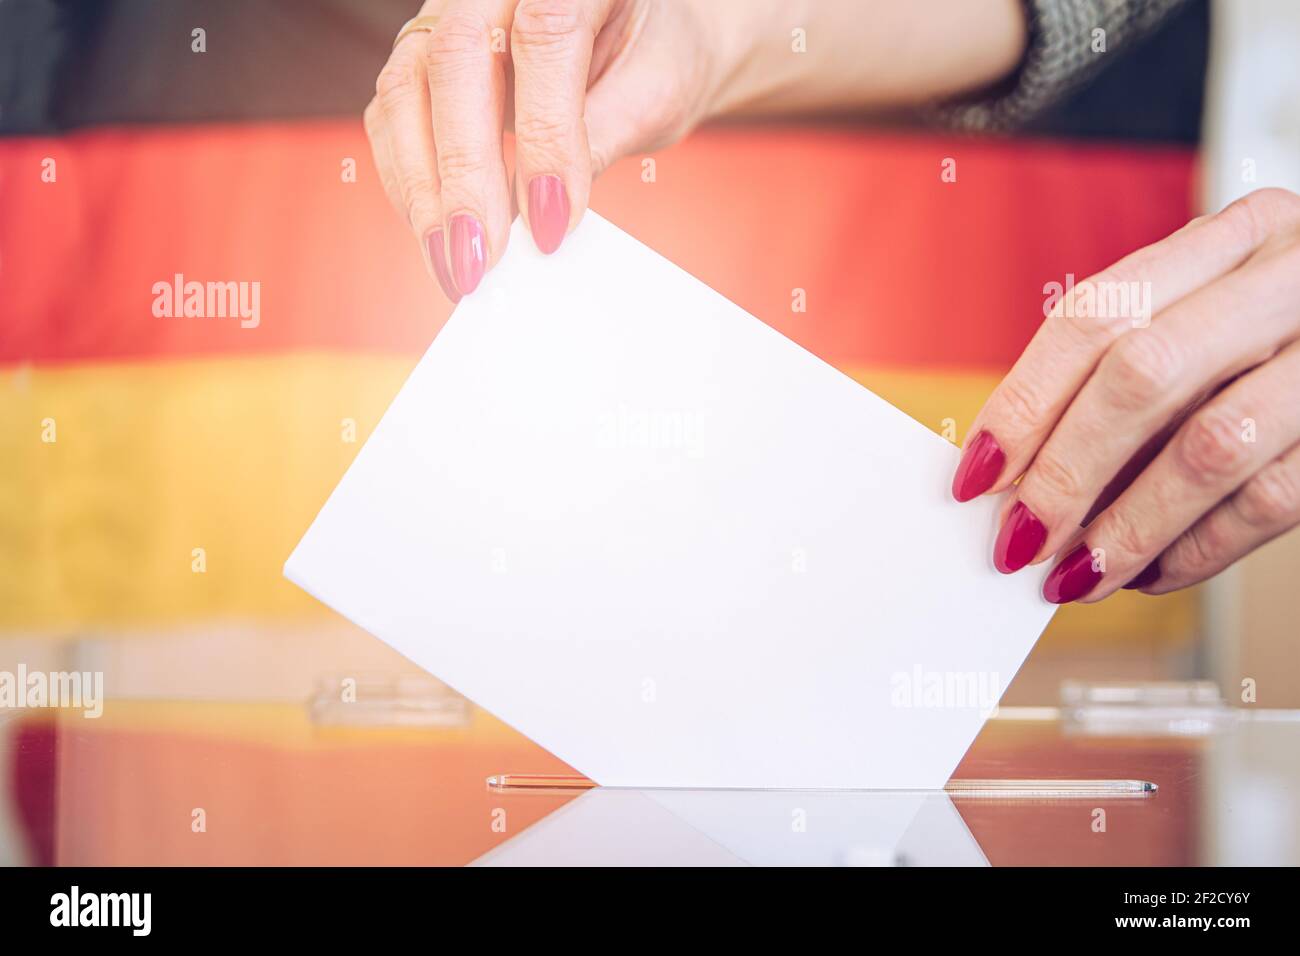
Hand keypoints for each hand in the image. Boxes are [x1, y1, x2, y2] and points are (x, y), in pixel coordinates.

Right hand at [363, 0, 739, 300]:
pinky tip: (436, 233)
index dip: (544, 137)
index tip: (551, 223)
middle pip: (456, 60)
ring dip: (424, 188)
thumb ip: (599, 138)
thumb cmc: (654, 57)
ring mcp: (447, 11)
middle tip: (480, 260)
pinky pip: (393, 114)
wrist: (643, 37)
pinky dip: (410, 181)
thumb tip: (541, 218)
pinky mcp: (420, 53)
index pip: (545, 37)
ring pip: (407, 87)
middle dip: (464, 172)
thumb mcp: (655, 94)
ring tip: (454, 262)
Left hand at [951, 187, 1299, 603]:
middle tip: (1018, 540)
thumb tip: (1017, 471)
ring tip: (1077, 573)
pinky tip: (1152, 571)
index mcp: (1234, 237)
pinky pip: (1274, 499)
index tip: (976, 476)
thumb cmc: (1290, 332)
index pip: (1096, 314)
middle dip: (1066, 472)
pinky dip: (1200, 549)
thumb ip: (1130, 366)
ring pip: (1211, 445)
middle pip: (1142, 373)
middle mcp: (1291, 275)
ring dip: (1128, 525)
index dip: (1024, 402)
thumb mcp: (1218, 312)